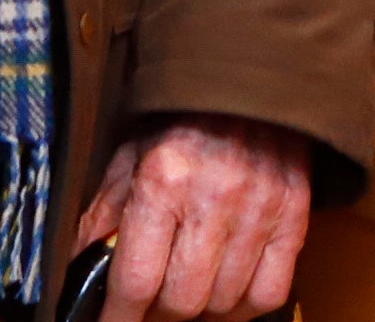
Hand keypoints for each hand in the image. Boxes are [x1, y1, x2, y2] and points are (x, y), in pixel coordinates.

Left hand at [73, 115, 310, 321]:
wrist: (251, 76)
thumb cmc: (183, 117)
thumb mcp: (130, 155)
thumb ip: (104, 216)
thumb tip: (81, 270)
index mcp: (164, 179)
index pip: (136, 281)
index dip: (117, 318)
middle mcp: (215, 197)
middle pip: (182, 301)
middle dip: (157, 316)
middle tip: (147, 308)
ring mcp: (260, 209)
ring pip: (224, 304)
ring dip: (199, 313)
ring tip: (184, 297)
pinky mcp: (294, 214)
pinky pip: (269, 292)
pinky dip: (243, 308)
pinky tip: (225, 297)